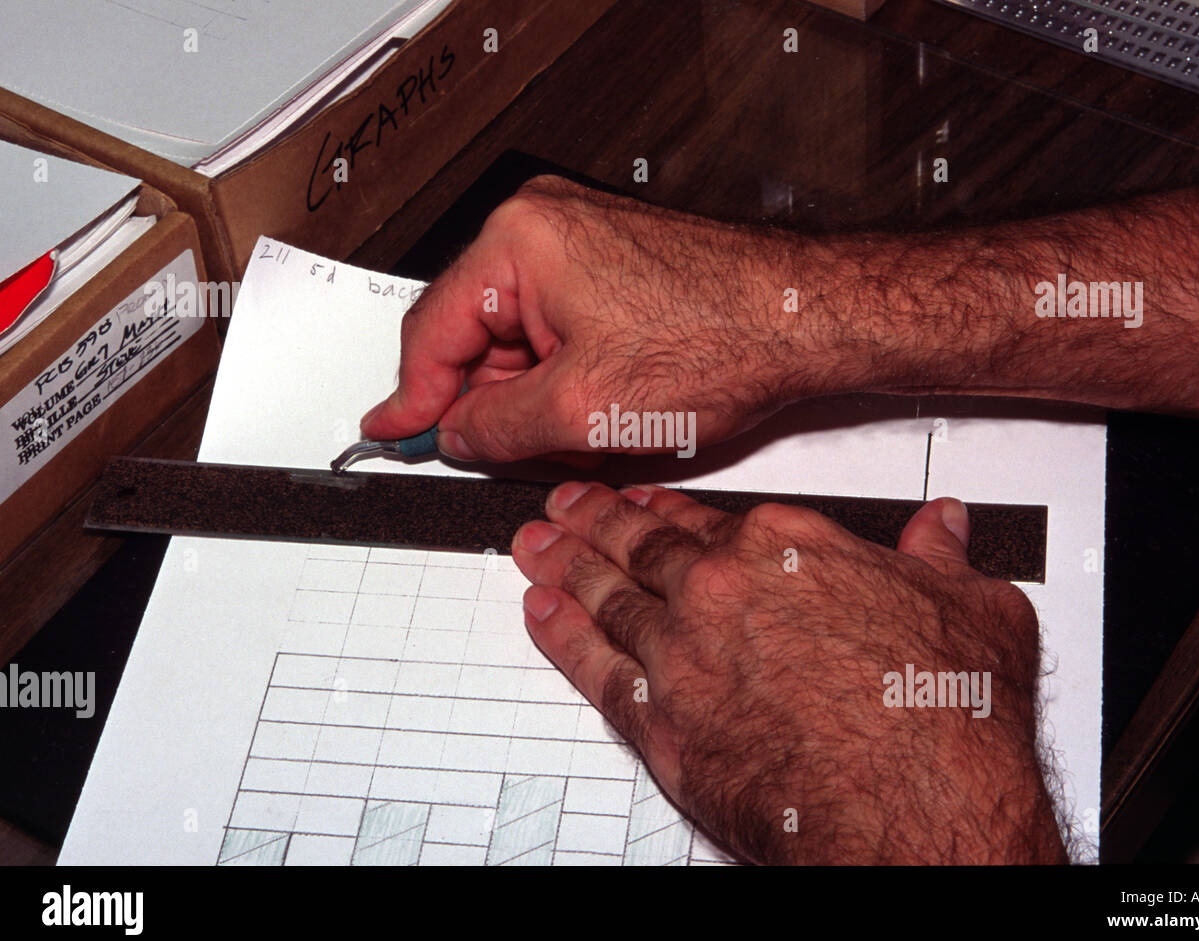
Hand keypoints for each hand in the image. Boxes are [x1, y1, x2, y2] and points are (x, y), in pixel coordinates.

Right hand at [360, 176, 812, 460]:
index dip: (412, 396)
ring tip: (581, 435)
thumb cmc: (723, 337)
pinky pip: (561, 332)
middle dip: (488, 403)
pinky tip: (599, 413)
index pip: (432, 330)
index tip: (391, 431)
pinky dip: (567, 380)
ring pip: (522, 342)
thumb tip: (455, 433)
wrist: (807, 320)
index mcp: (520, 240)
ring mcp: (581, 243)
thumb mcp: (582, 407)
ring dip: (535, 399)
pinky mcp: (612, 267)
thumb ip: (495, 426)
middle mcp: (545, 228)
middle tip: (490, 454)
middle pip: (477, 335)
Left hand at [511, 483, 1068, 864]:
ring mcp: (686, 655)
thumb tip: (946, 527)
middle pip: (643, 546)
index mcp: (789, 547)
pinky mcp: (665, 724)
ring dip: (565, 564)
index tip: (642, 502)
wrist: (923, 810)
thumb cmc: (947, 718)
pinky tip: (544, 613)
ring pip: (607, 596)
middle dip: (596, 520)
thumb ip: (942, 556)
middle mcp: (724, 591)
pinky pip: (594, 668)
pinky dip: (561, 636)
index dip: (667, 508)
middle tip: (565, 502)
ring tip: (537, 543)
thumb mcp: (974, 609)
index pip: (708, 517)